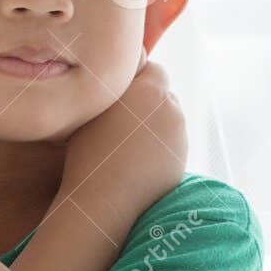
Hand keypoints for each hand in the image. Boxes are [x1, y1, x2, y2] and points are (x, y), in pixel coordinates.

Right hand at [59, 58, 187, 222]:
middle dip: (148, 103)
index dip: (139, 78)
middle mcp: (172, 111)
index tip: (122, 92)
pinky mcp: (181, 161)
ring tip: (125, 144)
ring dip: (153, 126)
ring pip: (168, 122)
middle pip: (164, 96)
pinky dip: (156, 149)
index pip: (155, 70)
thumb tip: (124, 72)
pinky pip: (169, 145)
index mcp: (151, 92)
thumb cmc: (88, 152)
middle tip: (122, 119)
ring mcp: (180, 138)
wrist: (103, 200)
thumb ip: (115, 85)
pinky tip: (134, 161)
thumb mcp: (93, 108)